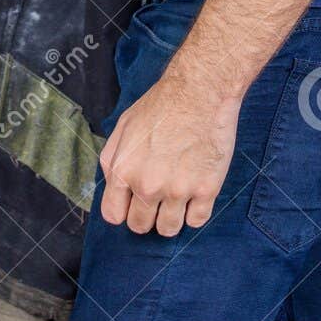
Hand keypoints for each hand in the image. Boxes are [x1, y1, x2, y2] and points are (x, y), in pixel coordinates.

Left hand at [99, 68, 239, 236]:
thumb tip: (113, 188)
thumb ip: (113, 160)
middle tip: (157, 196)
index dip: (123, 209)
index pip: (114, 216)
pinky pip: (196, 221)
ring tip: (176, 197)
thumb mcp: (123, 126)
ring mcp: (179, 190)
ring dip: (170, 217)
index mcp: (124, 170)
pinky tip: (195, 193)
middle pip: (140, 226)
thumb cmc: (161, 105)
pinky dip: (195, 212)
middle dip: (146, 215)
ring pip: (168, 229)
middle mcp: (148, 185)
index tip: (133, 202)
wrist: (200, 91)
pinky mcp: (207, 189)